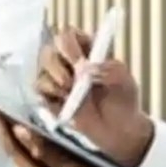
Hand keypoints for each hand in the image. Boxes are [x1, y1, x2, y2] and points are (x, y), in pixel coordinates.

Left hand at [0, 104, 133, 166]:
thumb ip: (49, 152)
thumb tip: (21, 131)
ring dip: (15, 130)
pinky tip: (33, 127)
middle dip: (2, 125)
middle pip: (14, 147)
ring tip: (5, 109)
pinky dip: (32, 138)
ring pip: (25, 150)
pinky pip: (39, 154)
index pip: (11, 147)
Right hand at [36, 28, 152, 166]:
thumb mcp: (125, 82)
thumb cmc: (123, 100)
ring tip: (74, 94)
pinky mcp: (48, 95)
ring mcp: (56, 77)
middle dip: (59, 66)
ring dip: (57, 82)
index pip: (67, 35)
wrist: (118, 131)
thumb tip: (85, 68)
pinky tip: (66, 102)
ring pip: (42, 69)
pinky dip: (52, 95)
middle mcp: (67, 60)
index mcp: (86, 49)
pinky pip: (39, 88)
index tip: (79, 61)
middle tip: (73, 81)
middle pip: (49, 50)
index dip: (69, 45)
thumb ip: (110, 70)